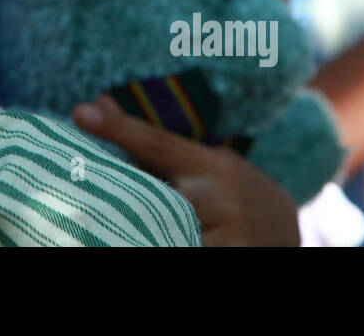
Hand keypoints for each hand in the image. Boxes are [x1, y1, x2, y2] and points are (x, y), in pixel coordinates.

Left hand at [73, 94, 299, 245]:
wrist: (287, 232)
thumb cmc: (230, 189)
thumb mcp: (202, 157)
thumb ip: (151, 139)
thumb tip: (97, 102)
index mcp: (210, 166)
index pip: (158, 143)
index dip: (119, 128)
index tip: (80, 112)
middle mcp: (219, 200)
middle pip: (155, 196)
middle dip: (120, 196)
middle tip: (76, 189)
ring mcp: (228, 237)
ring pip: (169, 233)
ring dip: (136, 231)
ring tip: (96, 226)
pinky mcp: (232, 260)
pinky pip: (183, 250)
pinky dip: (158, 243)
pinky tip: (132, 239)